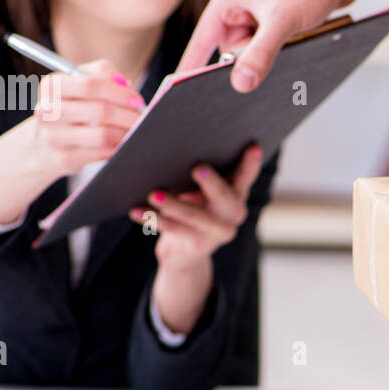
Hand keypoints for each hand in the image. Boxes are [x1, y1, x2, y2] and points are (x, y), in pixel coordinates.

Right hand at [28, 59, 144, 178]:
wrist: (43, 144)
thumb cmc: (70, 107)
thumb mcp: (78, 82)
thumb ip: (102, 73)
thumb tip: (124, 83)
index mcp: (51, 86)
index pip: (90, 85)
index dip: (119, 92)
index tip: (136, 100)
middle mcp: (47, 111)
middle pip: (100, 110)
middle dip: (128, 115)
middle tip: (141, 118)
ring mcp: (54, 137)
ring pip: (104, 135)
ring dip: (126, 132)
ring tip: (134, 130)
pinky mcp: (65, 159)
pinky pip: (102, 153)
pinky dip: (118, 147)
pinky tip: (122, 142)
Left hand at [127, 144, 263, 270]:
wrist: (186, 254)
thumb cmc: (191, 206)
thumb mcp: (200, 189)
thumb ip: (197, 169)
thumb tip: (168, 136)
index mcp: (237, 192)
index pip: (246, 175)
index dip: (251, 162)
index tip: (252, 145)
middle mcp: (234, 213)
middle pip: (225, 197)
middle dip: (212, 182)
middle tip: (197, 168)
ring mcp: (219, 232)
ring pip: (196, 216)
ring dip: (173, 204)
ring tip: (152, 194)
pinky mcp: (199, 245)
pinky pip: (174, 231)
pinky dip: (154, 219)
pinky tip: (136, 210)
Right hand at [177, 0, 358, 91]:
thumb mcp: (281, 24)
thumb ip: (258, 55)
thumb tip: (240, 82)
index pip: (202, 39)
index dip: (192, 64)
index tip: (177, 87)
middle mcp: (239, 0)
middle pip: (231, 47)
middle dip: (250, 54)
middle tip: (274, 42)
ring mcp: (258, 5)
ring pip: (253, 45)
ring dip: (270, 48)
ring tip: (290, 31)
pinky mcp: (276, 11)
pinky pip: (270, 39)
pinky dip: (281, 42)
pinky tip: (296, 32)